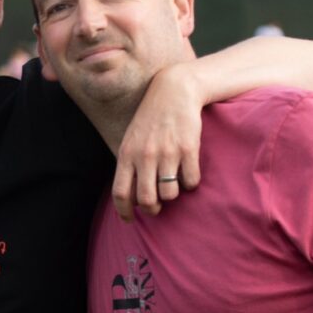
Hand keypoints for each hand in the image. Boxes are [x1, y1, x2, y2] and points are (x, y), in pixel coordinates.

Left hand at [113, 65, 202, 220]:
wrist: (174, 90)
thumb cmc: (150, 119)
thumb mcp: (131, 139)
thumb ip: (129, 165)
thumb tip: (130, 197)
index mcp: (127, 154)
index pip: (121, 193)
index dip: (124, 212)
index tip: (129, 221)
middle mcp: (145, 155)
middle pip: (147, 200)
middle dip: (152, 209)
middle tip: (157, 207)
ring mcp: (167, 152)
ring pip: (170, 194)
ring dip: (172, 195)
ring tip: (173, 184)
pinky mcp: (189, 149)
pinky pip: (191, 181)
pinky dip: (190, 183)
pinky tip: (188, 173)